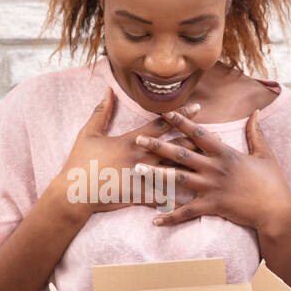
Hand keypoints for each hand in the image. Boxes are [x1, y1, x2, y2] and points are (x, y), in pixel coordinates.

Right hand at [53, 88, 203, 220]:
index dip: (181, 116)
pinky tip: (196, 199)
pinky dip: (178, 198)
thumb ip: (101, 112)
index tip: (198, 109)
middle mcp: (141, 158)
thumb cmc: (80, 162)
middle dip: (196, 141)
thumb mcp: (89, 133)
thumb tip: (108, 91)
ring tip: (211, 165)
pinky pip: (163, 197)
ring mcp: (141, 178)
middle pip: (175, 147)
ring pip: (174, 171)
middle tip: (217, 136)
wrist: (73, 193)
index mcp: (131, 141)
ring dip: (194, 167)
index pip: (161, 125)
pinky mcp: (139, 196)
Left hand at [134, 107, 290, 236]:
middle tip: (137, 139)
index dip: (181, 121)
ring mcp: (212, 188)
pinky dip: (170, 217)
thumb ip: (256, 132)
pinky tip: (154, 221)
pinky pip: (187, 212)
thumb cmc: (272, 182)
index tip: (164, 112)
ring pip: (178, 180)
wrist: (277, 211)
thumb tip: (255, 111)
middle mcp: (215, 168)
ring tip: (137, 171)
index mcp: (226, 153)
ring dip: (156, 175)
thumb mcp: (265, 154)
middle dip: (158, 145)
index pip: (199, 133)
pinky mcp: (213, 207)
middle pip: (181, 154)